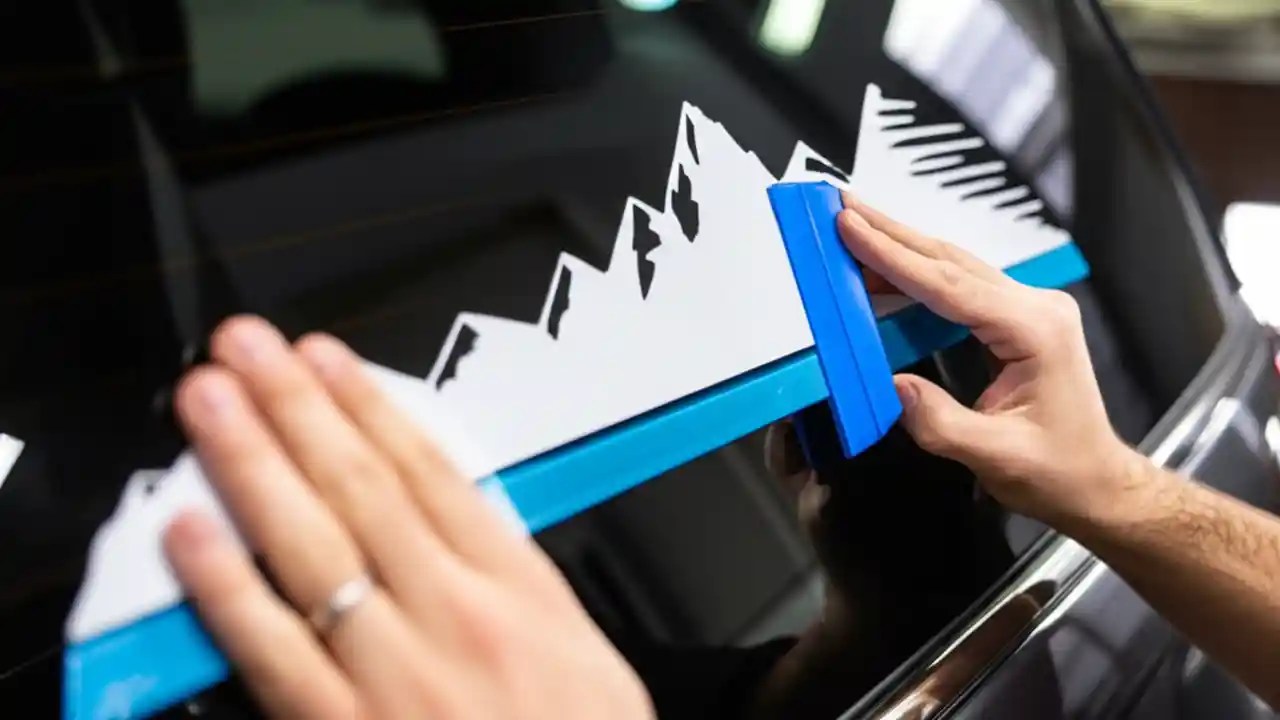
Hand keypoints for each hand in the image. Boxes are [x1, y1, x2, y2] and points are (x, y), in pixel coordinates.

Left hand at [163, 317, 652, 718]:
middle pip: (361, 489)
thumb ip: (516, 576)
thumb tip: (461, 511)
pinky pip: (274, 650)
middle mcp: (454, 617)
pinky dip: (228, 586)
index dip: (368, 406)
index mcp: (516, 589)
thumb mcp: (582, 648)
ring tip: (212, 404)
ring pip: (313, 546)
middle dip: (297, 408)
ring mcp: (396, 673)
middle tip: (248, 349)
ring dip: (255, 464)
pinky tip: (192, 532)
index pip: (430, 473)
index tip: (325, 359)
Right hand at [835, 194, 1141, 528]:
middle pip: (949, 260)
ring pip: (952, 267)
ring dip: (900, 246)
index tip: (852, 227)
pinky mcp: (1015, 321)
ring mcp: (1027, 309)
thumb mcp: (995, 455)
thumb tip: (891, 387)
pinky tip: (883, 270)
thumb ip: (938, 421)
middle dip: (890, 232)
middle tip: (842, 205)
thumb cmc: (1058, 471)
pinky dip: (915, 275)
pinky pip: (957, 288)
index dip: (894, 256)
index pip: (949, 284)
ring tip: (853, 227)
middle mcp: (1034, 307)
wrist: (1094, 482)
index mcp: (1035, 329)